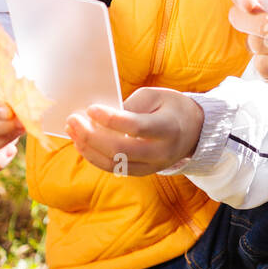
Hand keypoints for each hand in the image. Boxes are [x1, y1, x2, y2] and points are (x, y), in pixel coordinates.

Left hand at [65, 86, 203, 176]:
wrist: (194, 131)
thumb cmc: (171, 107)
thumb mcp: (156, 96)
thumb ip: (130, 106)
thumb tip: (99, 117)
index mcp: (168, 128)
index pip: (135, 127)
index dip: (110, 119)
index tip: (91, 108)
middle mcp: (161, 152)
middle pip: (120, 150)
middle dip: (91, 136)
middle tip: (73, 120)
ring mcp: (152, 166)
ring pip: (114, 164)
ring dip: (88, 148)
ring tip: (73, 131)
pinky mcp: (143, 172)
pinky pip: (114, 169)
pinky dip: (95, 157)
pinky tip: (82, 144)